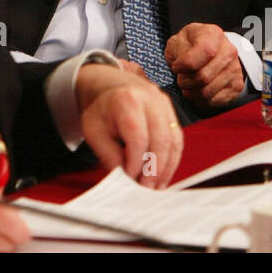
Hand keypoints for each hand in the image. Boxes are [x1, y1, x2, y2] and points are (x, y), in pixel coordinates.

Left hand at [75, 64, 182, 188]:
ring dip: (167, 167)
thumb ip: (109, 156)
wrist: (107, 84)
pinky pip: (177, 138)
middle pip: (161, 140)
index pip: (138, 138)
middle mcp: (150, 99)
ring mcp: (164, 103)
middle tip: (146, 189)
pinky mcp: (171, 110)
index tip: (131, 180)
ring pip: (174, 141)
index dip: (136, 163)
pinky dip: (172, 159)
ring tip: (156, 186)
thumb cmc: (100, 109)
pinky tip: (162, 173)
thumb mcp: (94, 132)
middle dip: (155, 169)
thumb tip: (126, 180)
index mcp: (127, 101)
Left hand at [165, 23, 245, 109]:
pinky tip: (197, 91)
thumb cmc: (190, 46)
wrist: (210, 51)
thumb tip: (181, 66)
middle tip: (181, 79)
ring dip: (191, 93)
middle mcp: (228, 50)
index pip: (205, 51)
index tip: (176, 67)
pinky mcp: (236, 86)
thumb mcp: (178, 41)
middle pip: (204, 76)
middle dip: (185, 82)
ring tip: (188, 85)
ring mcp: (234, 69)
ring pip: (208, 92)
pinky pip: (215, 101)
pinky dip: (201, 101)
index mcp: (213, 34)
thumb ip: (178, 50)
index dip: (186, 64)